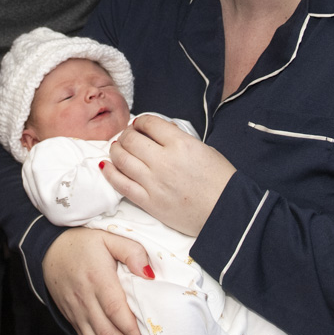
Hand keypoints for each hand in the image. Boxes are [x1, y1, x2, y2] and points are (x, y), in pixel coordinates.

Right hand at [42, 228, 153, 334]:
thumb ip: (131, 252)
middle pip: (108, 334)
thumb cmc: (84, 243)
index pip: (115, 310)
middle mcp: (85, 300)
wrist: (50, 249)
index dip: (131, 331)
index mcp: (97, 279)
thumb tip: (150, 274)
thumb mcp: (109, 237)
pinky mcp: (73, 320)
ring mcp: (77, 313)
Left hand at [104, 113, 235, 236]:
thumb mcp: (203, 148)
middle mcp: (164, 161)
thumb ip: (178, 138)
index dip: (140, 121)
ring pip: (122, 158)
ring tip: (118, 148)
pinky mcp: (149, 202)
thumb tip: (158, 131)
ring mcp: (154, 182)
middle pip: (131, 139)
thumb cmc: (220, 181)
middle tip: (128, 137)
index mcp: (180, 144)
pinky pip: (121, 184)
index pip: (149, 123)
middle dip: (126, 134)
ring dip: (116, 149)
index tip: (139, 124)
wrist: (226, 213)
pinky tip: (107, 166)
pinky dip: (110, 172)